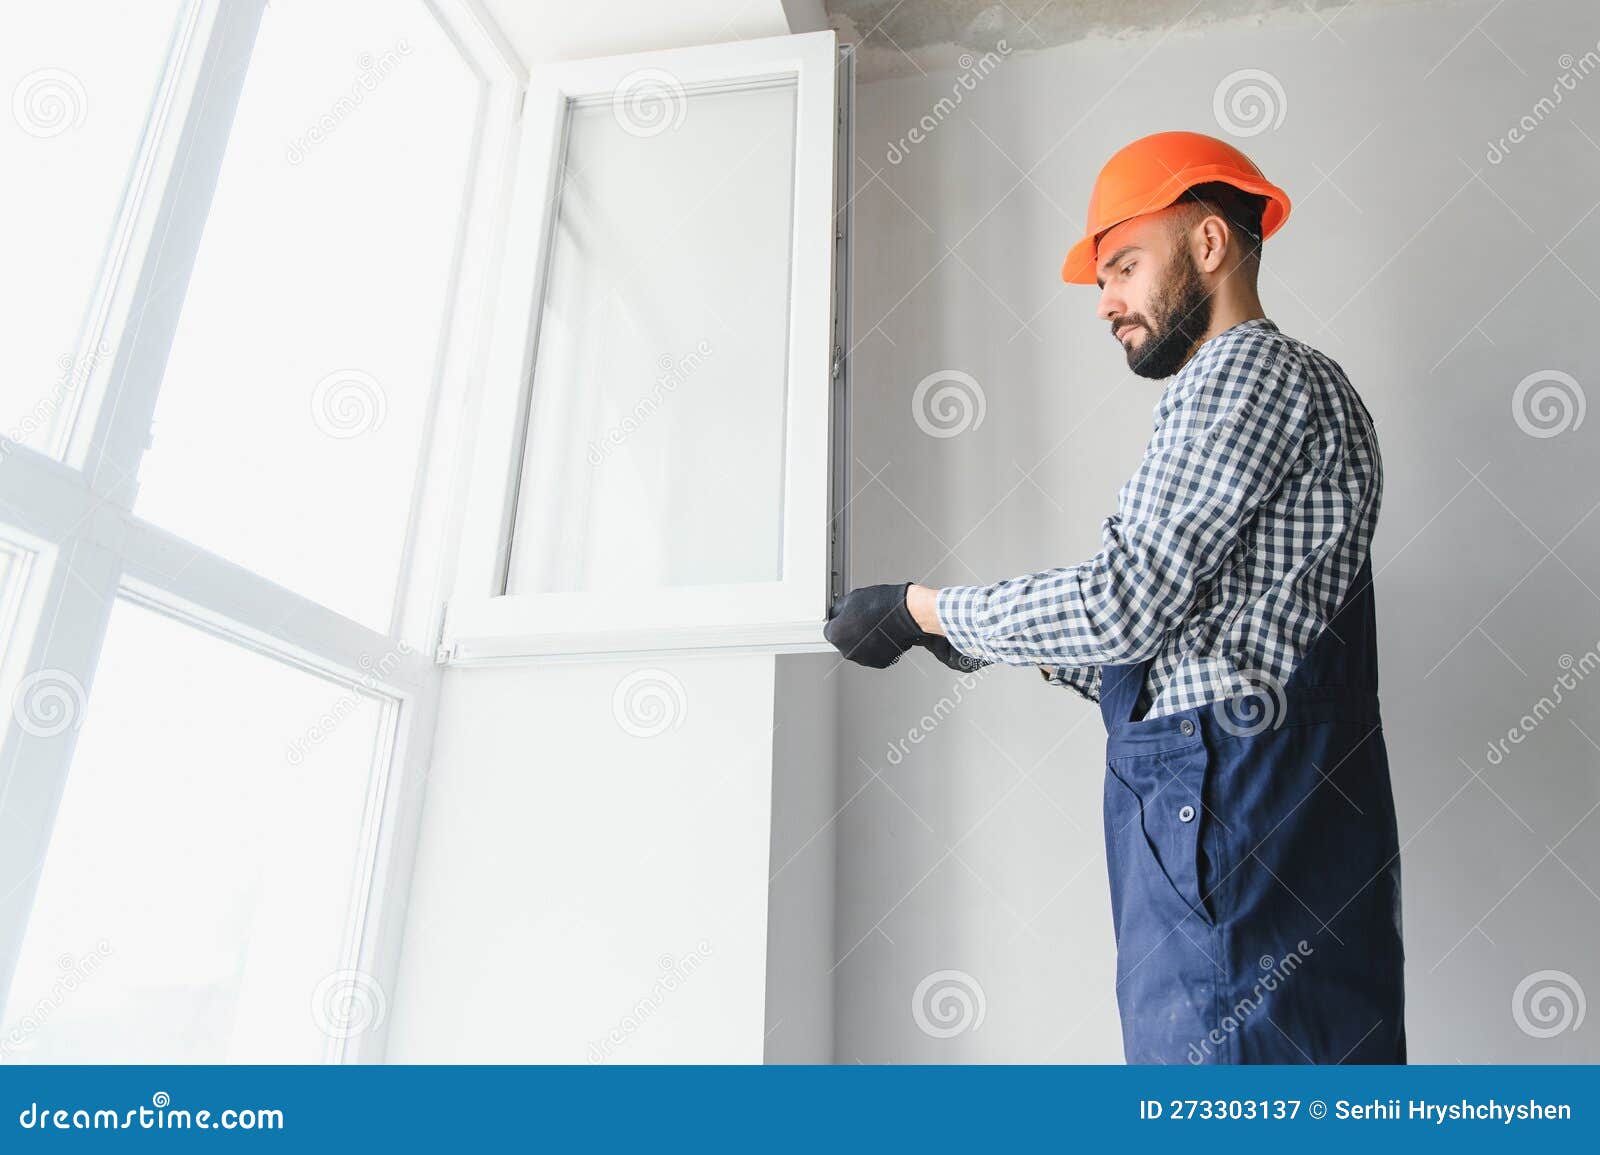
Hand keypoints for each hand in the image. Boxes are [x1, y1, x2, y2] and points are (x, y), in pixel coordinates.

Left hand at [825, 583, 991, 672]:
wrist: (906, 613)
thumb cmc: (881, 604)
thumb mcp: (852, 598)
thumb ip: (840, 609)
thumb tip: (837, 613)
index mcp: (837, 635)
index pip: (829, 630)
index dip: (839, 622)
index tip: (845, 618)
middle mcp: (848, 651)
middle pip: (844, 642)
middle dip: (851, 632)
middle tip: (863, 620)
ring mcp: (865, 659)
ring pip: (859, 649)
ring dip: (864, 641)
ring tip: (875, 626)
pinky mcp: (880, 662)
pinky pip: (873, 654)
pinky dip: (876, 647)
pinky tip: (883, 634)